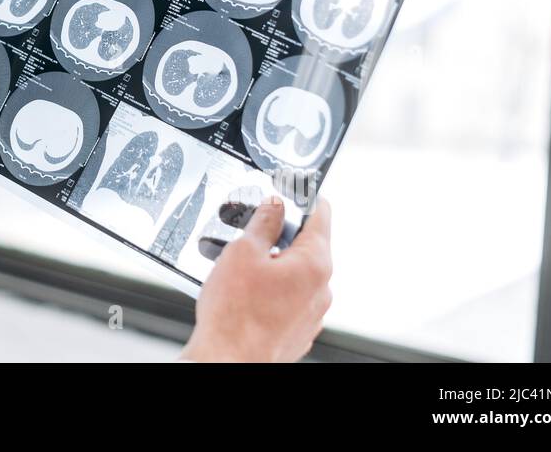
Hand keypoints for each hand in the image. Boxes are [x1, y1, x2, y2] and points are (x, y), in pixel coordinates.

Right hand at [179, 196, 332, 362]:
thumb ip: (263, 222)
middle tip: (250, 233)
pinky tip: (246, 292)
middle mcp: (321, 289)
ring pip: (296, 274)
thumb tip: (274, 206)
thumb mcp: (242, 251)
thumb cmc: (236, 314)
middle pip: (306, 245)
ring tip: (242, 268)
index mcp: (315, 264)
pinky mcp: (298, 329)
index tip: (290, 191)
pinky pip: (289, 298)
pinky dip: (272, 290)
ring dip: (274, 265)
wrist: (229, 359)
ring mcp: (312, 313)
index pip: (321, 214)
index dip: (303, 197)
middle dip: (279, 235)